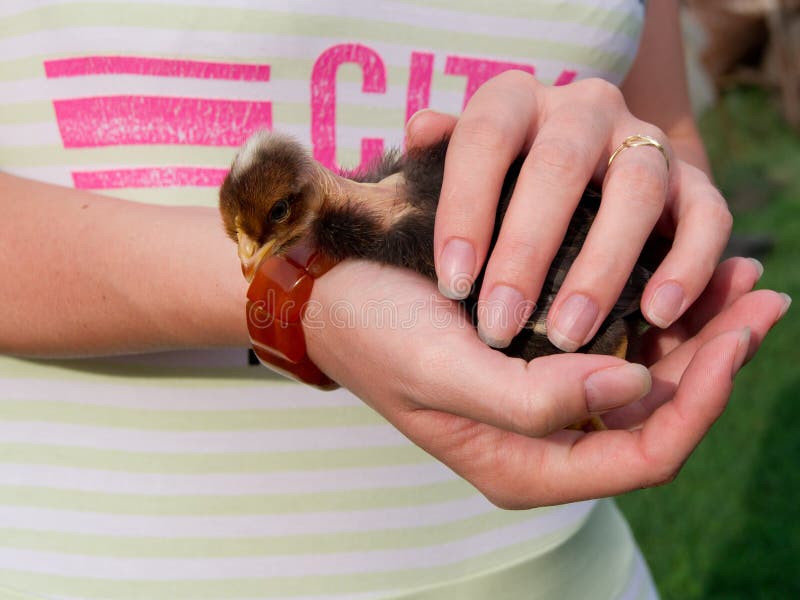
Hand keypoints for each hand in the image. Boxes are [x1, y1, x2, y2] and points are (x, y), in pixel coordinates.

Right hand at [306, 256, 787, 507]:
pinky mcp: (544, 355)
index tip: (737, 333)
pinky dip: (660, 308)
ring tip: (743, 279)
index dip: (702, 400)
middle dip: (717, 358)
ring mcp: (550, 396)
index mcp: (524, 465)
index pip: (644, 455)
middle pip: (660, 416)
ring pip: (650, 376)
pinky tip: (686, 269)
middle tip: (762, 296)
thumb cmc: (375, 334)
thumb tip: (634, 386)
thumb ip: (531, 400)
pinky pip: (621, 342)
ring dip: (699, 329)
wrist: (334, 294)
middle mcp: (546, 439)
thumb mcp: (439, 371)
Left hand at [407, 72, 731, 352]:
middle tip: (501, 323)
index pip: (485, 137)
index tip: (453, 283)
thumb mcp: (458, 174)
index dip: (466, 208)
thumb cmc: (498, 192)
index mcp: (516, 101)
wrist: (574, 187)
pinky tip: (658, 315)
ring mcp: (644, 141)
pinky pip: (708, 216)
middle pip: (560, 164)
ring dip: (603, 266)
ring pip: (636, 188)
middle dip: (528, 250)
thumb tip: (421, 129)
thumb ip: (439, 161)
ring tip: (570, 332)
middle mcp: (583, 110)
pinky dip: (688, 265)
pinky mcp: (694, 181)